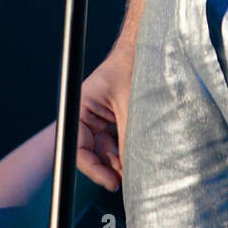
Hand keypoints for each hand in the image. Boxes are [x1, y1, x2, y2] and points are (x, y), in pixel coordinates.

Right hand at [76, 47, 134, 191]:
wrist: (148, 46)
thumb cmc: (133, 66)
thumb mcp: (131, 106)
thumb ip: (128, 138)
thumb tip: (130, 170)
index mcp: (81, 108)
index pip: (79, 148)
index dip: (93, 168)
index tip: (112, 181)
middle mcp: (88, 115)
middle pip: (93, 152)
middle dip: (110, 167)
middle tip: (129, 178)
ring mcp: (102, 118)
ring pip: (108, 150)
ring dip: (122, 159)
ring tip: (139, 165)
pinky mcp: (116, 119)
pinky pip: (119, 142)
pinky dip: (128, 149)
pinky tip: (141, 153)